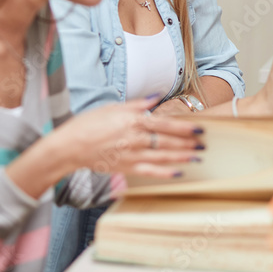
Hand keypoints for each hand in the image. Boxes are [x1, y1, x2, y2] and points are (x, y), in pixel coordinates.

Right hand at [57, 97, 203, 177]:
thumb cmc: (88, 124)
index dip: (184, 127)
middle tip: (203, 144)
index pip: (165, 124)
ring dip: (182, 157)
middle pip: (168, 141)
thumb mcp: (113, 107)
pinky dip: (165, 173)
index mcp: (133, 121)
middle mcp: (135, 138)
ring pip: (163, 156)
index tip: (199, 128)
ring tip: (197, 157)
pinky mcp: (126, 168)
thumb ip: (137, 104)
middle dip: (187, 143)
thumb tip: (156, 98)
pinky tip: (178, 173)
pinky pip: (150, 171)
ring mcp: (131, 155)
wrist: (69, 146)